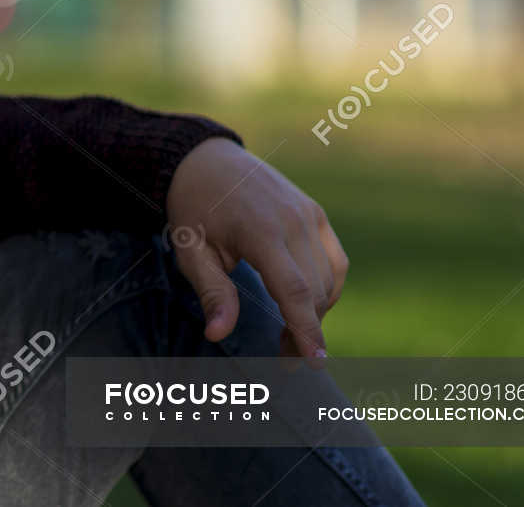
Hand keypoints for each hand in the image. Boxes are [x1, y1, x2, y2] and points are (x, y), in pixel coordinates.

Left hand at [163, 137, 347, 369]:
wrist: (205, 160)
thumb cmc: (193, 208)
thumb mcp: (190, 250)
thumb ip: (211, 292)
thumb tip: (217, 335)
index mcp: (260, 230)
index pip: (294, 290)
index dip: (307, 329)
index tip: (315, 363)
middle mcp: (294, 221)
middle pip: (314, 290)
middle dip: (304, 331)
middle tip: (283, 360)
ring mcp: (309, 215)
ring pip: (328, 279)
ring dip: (316, 312)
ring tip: (290, 336)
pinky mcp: (315, 213)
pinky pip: (334, 260)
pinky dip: (328, 288)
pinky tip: (308, 305)